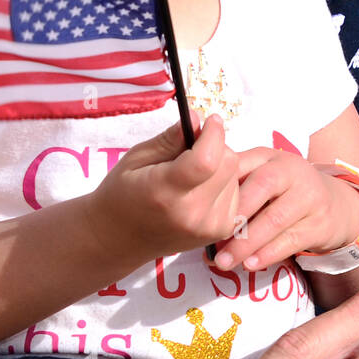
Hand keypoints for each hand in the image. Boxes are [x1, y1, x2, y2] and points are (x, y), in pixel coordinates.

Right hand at [88, 113, 239, 265]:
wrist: (120, 240)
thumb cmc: (123, 195)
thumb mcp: (136, 159)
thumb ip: (169, 140)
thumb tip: (197, 118)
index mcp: (165, 193)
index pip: (206, 160)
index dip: (213, 134)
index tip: (209, 120)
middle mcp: (192, 214)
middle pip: (228, 164)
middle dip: (216, 146)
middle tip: (194, 148)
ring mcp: (209, 227)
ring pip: (236, 176)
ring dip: (221, 166)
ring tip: (193, 173)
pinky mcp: (220, 231)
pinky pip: (238, 193)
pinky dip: (225, 182)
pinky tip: (202, 187)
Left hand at [210, 148, 358, 274]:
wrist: (333, 202)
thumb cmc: (284, 188)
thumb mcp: (262, 172)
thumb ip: (234, 177)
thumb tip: (196, 190)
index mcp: (271, 157)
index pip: (244, 166)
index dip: (224, 187)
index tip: (201, 207)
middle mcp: (293, 172)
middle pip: (262, 189)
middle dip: (235, 217)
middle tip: (210, 240)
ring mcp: (310, 198)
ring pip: (275, 220)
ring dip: (247, 243)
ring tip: (223, 261)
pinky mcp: (319, 224)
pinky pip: (291, 241)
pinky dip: (268, 253)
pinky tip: (249, 264)